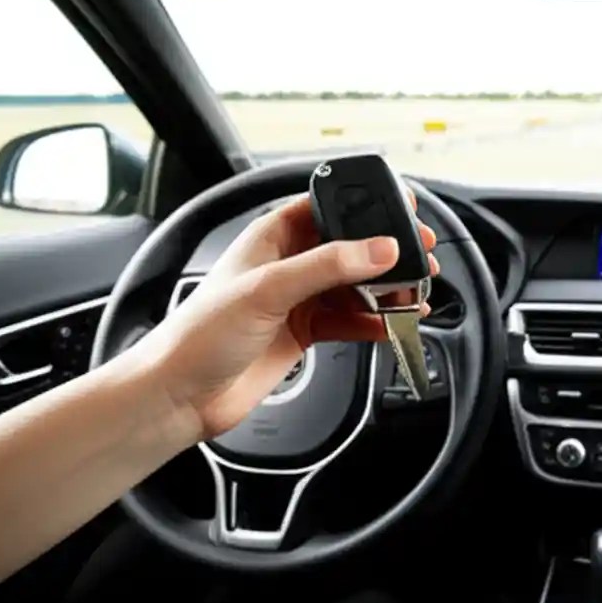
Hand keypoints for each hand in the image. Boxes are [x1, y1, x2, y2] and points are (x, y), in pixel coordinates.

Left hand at [131, 194, 438, 440]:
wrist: (181, 396)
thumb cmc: (199, 334)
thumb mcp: (267, 290)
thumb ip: (327, 266)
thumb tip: (379, 249)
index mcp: (272, 236)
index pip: (328, 206)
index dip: (366, 206)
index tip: (402, 211)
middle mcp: (288, 264)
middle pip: (350, 248)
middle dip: (387, 253)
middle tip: (420, 256)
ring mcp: (297, 299)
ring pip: (356, 286)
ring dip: (386, 291)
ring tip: (414, 295)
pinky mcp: (305, 332)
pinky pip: (351, 321)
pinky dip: (375, 323)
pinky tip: (393, 324)